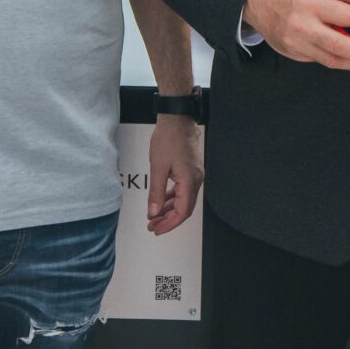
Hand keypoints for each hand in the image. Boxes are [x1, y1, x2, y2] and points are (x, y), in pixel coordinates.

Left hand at [147, 115, 203, 234]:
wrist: (177, 118)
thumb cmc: (168, 138)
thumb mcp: (158, 168)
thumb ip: (156, 193)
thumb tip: (153, 212)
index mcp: (189, 181)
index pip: (182, 212)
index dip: (169, 224)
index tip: (157, 230)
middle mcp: (196, 180)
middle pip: (185, 209)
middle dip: (168, 220)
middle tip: (153, 226)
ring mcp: (195, 175)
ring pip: (184, 200)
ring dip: (170, 210)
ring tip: (154, 216)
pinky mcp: (191, 170)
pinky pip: (184, 190)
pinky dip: (173, 198)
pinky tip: (163, 201)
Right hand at [244, 0, 349, 69]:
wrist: (258, 1)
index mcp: (311, 3)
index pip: (345, 17)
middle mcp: (303, 26)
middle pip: (340, 46)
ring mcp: (297, 43)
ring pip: (331, 60)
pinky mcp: (294, 53)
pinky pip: (320, 60)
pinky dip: (337, 61)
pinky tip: (348, 58)